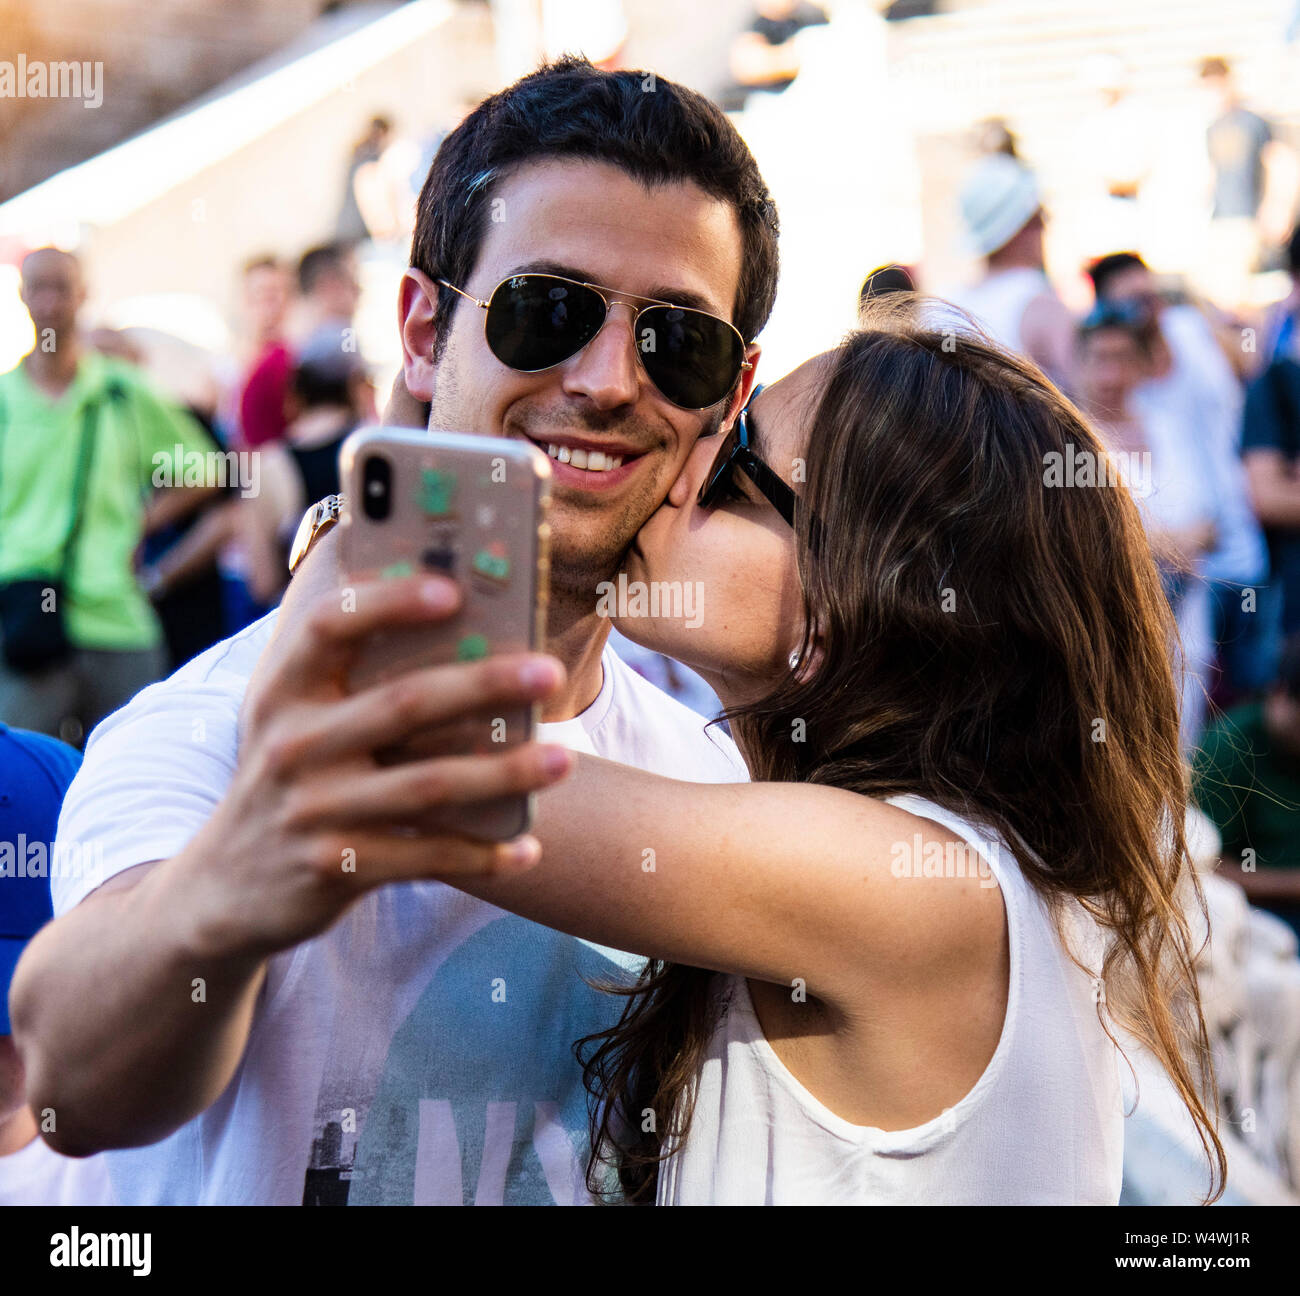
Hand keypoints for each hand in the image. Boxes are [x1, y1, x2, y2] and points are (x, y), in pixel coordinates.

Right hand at [180, 571, 571, 960]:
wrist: (225, 887)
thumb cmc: (292, 779)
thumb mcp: (299, 722)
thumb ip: (356, 683)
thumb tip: (465, 634)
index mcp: (285, 691)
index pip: (331, 628)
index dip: (390, 604)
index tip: (453, 590)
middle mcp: (293, 744)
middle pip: (404, 704)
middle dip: (485, 684)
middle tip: (549, 672)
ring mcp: (312, 809)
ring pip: (428, 785)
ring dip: (504, 773)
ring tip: (563, 761)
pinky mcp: (333, 867)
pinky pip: (425, 857)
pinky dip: (482, 855)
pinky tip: (527, 849)